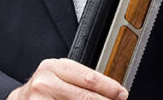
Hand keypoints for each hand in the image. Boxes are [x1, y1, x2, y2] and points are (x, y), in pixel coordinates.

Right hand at [7, 58, 127, 99]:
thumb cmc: (43, 89)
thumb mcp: (59, 77)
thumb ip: (80, 80)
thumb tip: (110, 91)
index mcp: (54, 67)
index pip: (88, 78)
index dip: (109, 87)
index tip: (122, 94)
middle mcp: (45, 82)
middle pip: (85, 96)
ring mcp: (40, 99)